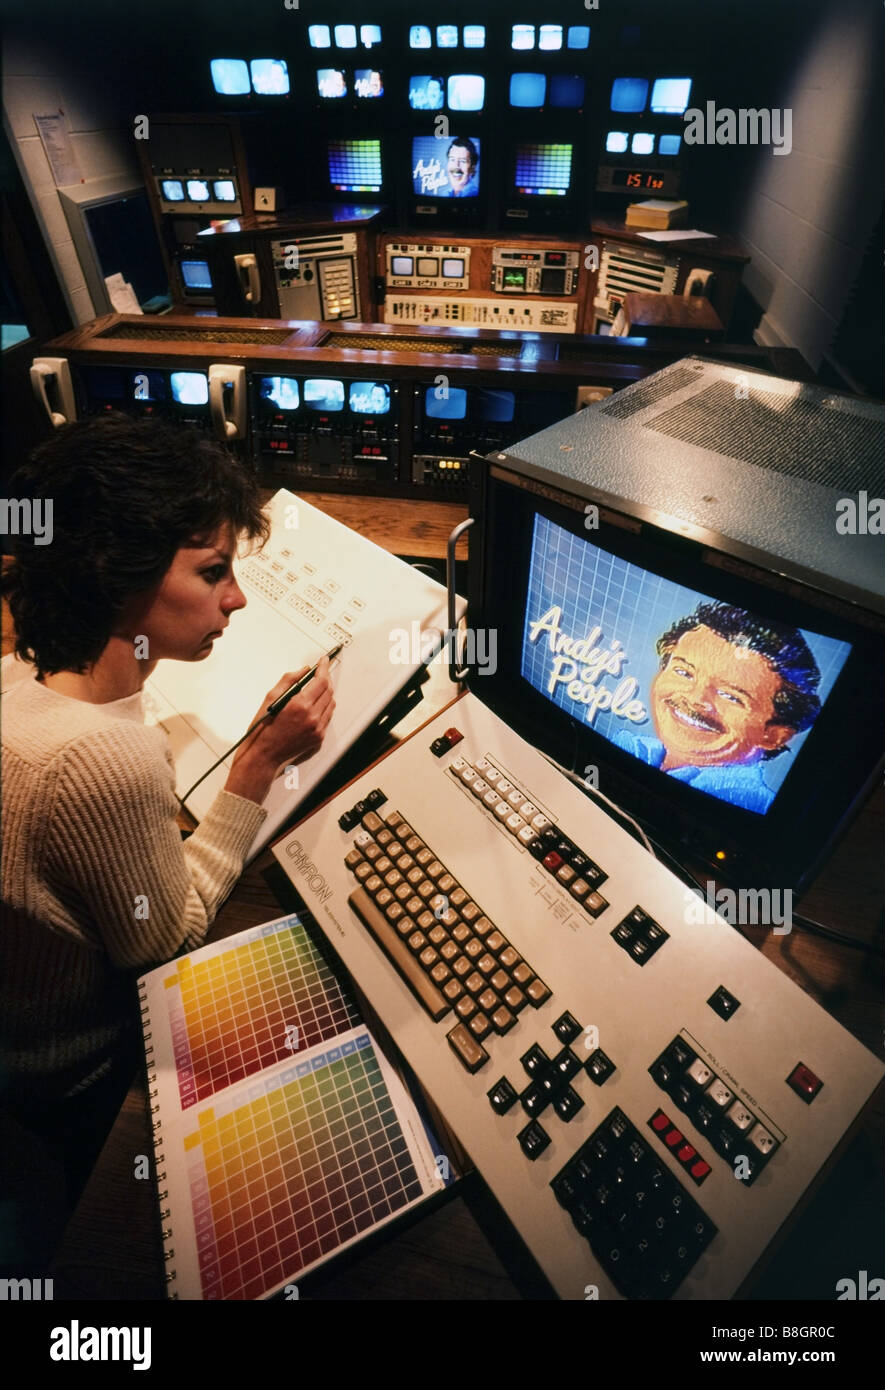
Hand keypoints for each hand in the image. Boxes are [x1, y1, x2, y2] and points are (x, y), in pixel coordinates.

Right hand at [225, 659, 334, 803]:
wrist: (263, 755)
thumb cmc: (263, 728)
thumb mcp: (271, 698)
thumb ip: (289, 680)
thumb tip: (304, 670)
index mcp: (300, 706)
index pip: (321, 681)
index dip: (324, 668)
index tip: (324, 661)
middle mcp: (312, 718)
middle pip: (329, 691)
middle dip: (325, 679)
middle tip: (319, 672)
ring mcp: (318, 730)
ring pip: (331, 704)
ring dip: (326, 693)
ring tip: (316, 689)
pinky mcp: (318, 738)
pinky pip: (327, 718)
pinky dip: (324, 708)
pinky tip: (314, 705)